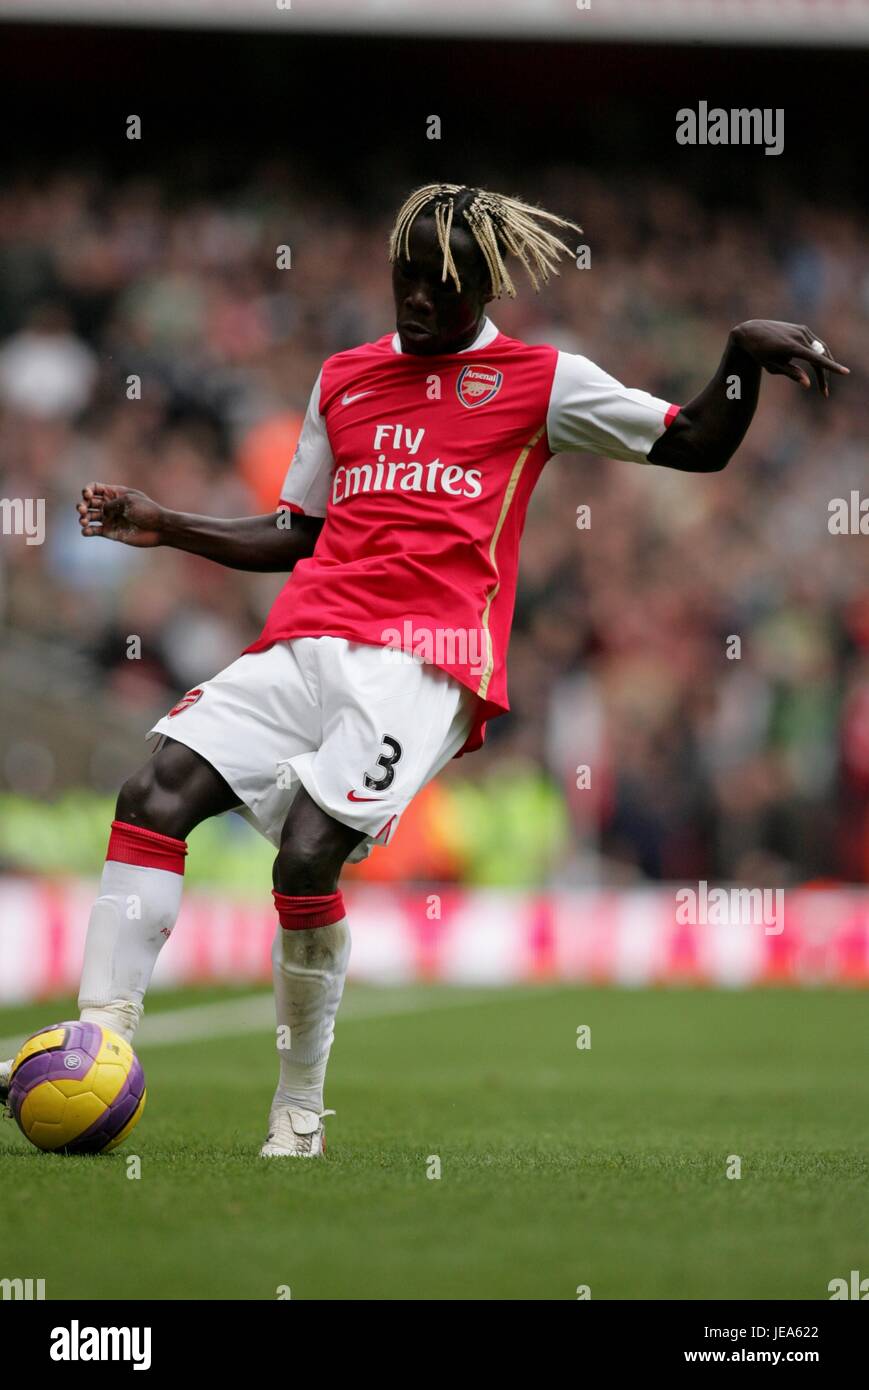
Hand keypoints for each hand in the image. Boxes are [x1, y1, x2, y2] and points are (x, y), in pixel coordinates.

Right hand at [77, 483, 164, 546]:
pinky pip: (94, 531)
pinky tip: (86, 531)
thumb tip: (100, 511)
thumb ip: (111, 504)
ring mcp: (109, 519)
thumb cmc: (146, 511)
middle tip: (81, 510)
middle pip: (88, 502)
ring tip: (84, 521)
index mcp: (114, 493)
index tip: (87, 495)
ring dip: (83, 518)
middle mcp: (110, 505)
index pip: (94, 488)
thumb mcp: (128, 502)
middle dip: (81, 505)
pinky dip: (87, 531)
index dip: (87, 491)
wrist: (159, 528)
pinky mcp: (110, 532)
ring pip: (89, 516)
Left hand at [731, 320, 848, 396]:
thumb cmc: (759, 352)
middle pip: (821, 356)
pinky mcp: (802, 328)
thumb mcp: (772, 366)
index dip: (831, 367)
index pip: (816, 359)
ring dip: (823, 366)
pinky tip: (816, 366)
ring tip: (821, 382)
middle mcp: (799, 336)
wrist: (751, 331)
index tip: (845, 372)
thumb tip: (807, 384)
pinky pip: (815, 344)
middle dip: (825, 375)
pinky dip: (817, 355)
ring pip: (820, 349)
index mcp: (791, 347)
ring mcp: (802, 330)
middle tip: (824, 392)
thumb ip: (791, 374)